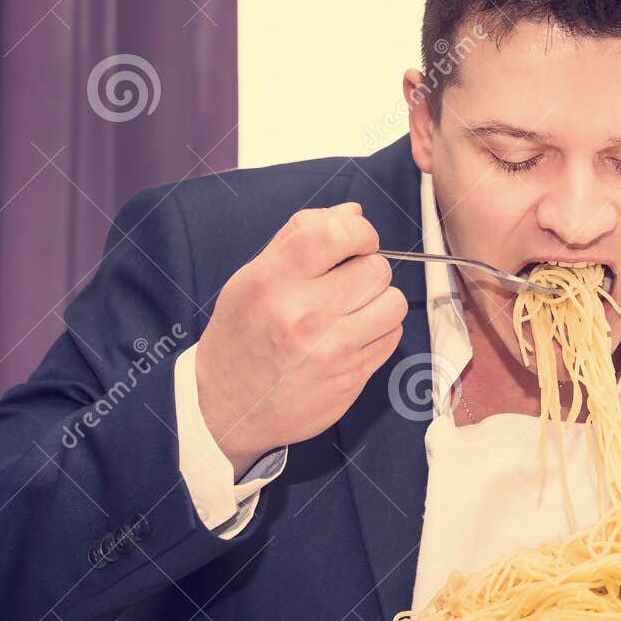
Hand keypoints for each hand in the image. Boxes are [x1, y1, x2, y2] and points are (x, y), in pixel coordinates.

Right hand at [193, 201, 406, 475]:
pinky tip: (350, 335)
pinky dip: (379, 331)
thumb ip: (301, 237)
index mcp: (274, 281)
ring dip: (377, 301)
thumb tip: (352, 213)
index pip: (340, 233)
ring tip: (349, 310)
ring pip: (393, 303)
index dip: (359, 232)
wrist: (227, 407)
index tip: (354, 241)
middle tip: (343, 283)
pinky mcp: (351, 377)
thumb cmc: (240, 336)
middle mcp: (304, 315)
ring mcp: (332, 350)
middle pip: (377, 268)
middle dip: (365, 269)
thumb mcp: (252, 277)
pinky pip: (391, 337)